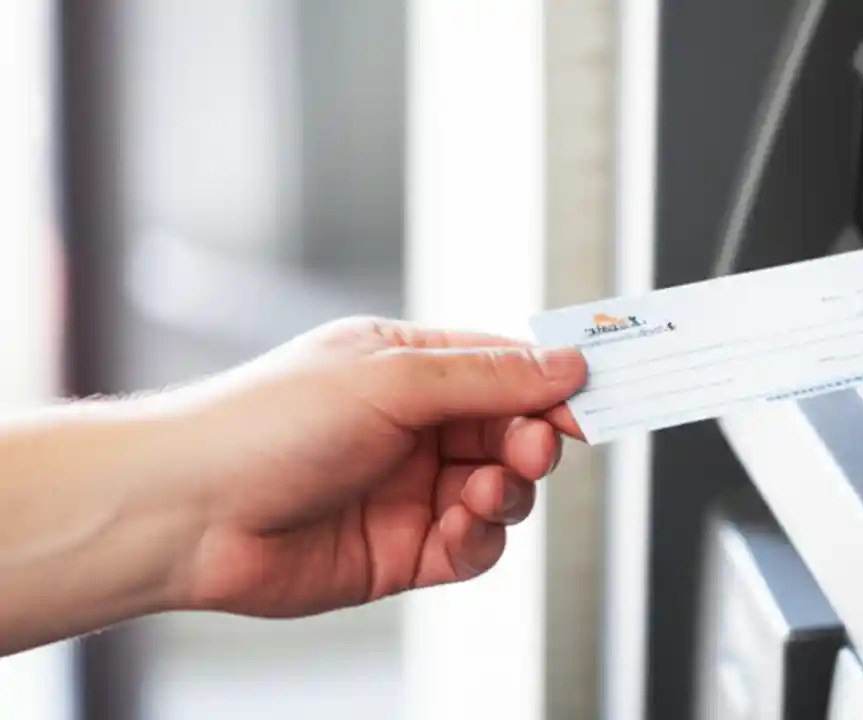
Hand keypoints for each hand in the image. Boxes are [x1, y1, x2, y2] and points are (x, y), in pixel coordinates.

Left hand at [166, 317, 586, 617]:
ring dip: (507, 491)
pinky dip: (479, 538)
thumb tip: (565, 364)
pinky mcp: (405, 550)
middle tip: (534, 447)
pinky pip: (473, 547)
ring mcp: (411, 490)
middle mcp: (415, 428)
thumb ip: (487, 378)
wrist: (189, 513)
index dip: (551, 382)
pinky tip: (459, 525)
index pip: (504, 367)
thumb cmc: (268, 424)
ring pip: (502, 491)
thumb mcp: (391, 379)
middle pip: (512, 431)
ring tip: (483, 489)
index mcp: (409, 368)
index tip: (592, 393)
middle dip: (533, 440)